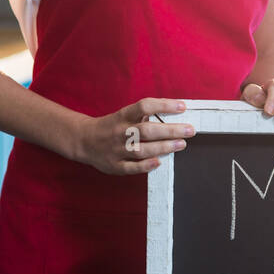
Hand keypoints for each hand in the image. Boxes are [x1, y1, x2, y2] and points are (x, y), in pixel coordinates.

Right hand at [74, 97, 193, 175]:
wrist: (84, 140)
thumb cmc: (113, 126)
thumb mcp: (125, 115)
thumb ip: (145, 115)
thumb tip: (175, 113)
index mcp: (123, 116)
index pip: (145, 106)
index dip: (164, 105)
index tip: (182, 106)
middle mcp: (120, 132)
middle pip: (147, 130)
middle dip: (171, 130)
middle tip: (190, 130)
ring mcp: (116, 150)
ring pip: (142, 149)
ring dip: (164, 147)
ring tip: (181, 144)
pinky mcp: (114, 165)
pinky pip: (131, 167)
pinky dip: (145, 166)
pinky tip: (159, 162)